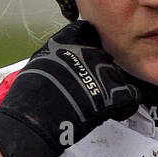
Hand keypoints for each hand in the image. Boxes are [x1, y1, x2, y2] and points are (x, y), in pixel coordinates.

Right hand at [0, 20, 139, 156]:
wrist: (29, 124)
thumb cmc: (27, 101)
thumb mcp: (38, 64)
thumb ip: (57, 56)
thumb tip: (67, 58)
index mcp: (66, 41)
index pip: (87, 32)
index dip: (89, 47)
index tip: (87, 61)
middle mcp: (86, 52)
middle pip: (105, 56)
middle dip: (100, 73)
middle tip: (90, 91)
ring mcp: (100, 72)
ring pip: (118, 76)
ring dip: (112, 89)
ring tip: (98, 104)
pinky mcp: (112, 94)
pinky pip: (131, 96)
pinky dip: (124, 106)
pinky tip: (113, 112)